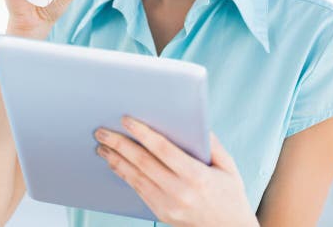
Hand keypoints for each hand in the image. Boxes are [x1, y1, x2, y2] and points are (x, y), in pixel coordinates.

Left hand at [93, 116, 257, 226]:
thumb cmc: (230, 196)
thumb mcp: (228, 167)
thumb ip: (212, 143)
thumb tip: (194, 121)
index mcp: (196, 176)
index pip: (163, 149)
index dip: (142, 133)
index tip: (126, 119)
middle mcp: (180, 192)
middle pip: (142, 162)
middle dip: (119, 144)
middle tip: (102, 131)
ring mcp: (168, 205)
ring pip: (135, 178)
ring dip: (115, 160)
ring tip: (102, 146)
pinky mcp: (162, 214)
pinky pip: (138, 190)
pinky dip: (124, 175)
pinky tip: (115, 163)